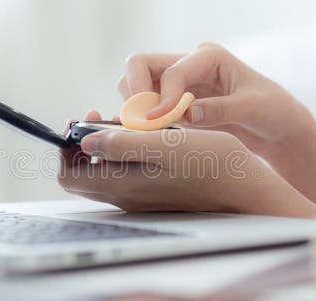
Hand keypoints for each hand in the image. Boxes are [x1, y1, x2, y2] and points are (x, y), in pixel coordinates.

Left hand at [57, 111, 315, 216]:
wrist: (247, 189)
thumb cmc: (211, 164)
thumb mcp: (164, 145)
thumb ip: (121, 144)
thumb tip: (84, 141)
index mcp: (123, 185)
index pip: (70, 175)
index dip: (67, 146)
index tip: (84, 118)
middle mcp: (127, 197)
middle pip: (83, 174)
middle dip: (84, 142)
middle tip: (102, 117)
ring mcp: (141, 198)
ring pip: (104, 172)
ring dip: (106, 145)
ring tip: (128, 122)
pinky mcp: (156, 194)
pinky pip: (126, 174)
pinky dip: (125, 153)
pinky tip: (148, 136)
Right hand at [118, 42, 314, 155]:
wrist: (277, 128)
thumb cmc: (272, 112)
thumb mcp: (254, 108)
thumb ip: (220, 109)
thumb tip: (186, 113)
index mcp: (208, 56)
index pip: (170, 72)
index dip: (162, 99)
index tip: (160, 125)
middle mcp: (188, 64)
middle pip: (138, 65)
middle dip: (135, 94)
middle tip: (143, 125)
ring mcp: (177, 83)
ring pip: (133, 83)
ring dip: (135, 107)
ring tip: (150, 132)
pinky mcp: (172, 102)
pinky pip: (142, 105)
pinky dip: (139, 119)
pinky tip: (150, 137)